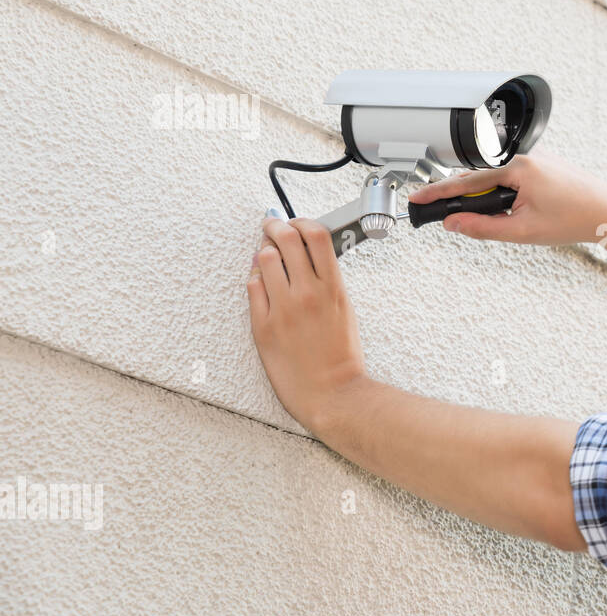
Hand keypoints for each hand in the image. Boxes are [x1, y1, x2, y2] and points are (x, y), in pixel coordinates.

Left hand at [247, 216, 366, 432]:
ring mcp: (284, 308)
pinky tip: (261, 282)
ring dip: (264, 251)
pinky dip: (256, 278)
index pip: (315, 235)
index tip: (296, 222)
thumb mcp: (345, 309)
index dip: (301, 221)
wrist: (332, 394)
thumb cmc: (341, 357)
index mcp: (333, 288)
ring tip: (266, 254)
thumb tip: (305, 256)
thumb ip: (327, 281)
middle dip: (275, 225)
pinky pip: (252, 287)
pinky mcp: (263, 325)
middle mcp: (308, 293)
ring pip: (265, 258)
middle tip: (271, 225)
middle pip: (286, 238)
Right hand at [407, 149, 606, 245]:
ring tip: (510, 222)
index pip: (466, 182)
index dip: (438, 194)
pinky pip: (514, 179)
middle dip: (469, 201)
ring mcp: (536, 160)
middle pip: (480, 180)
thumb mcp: (523, 231)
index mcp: (518, 168)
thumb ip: (483, 228)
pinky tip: (522, 212)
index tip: (417, 199)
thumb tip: (455, 224)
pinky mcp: (544, 166)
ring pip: (498, 181)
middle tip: (455, 220)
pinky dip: (508, 196)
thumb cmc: (575, 219)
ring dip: (493, 201)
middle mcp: (526, 157)